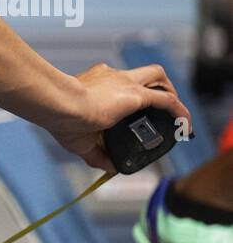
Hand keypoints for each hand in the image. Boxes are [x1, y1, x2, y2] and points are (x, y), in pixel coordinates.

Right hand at [43, 63, 191, 171]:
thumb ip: (97, 154)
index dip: (128, 97)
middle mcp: (112, 77)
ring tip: (174, 113)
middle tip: (159, 106)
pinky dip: (180, 112)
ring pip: (157, 76)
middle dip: (155, 85)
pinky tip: (185, 126)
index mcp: (96, 84)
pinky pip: (168, 101)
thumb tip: (110, 169)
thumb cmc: (60, 118)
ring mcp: (125, 82)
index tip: (130, 114)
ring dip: (169, 91)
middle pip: (142, 73)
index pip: (118, 84)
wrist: (57, 104)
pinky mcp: (136, 94)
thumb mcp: (80, 141)